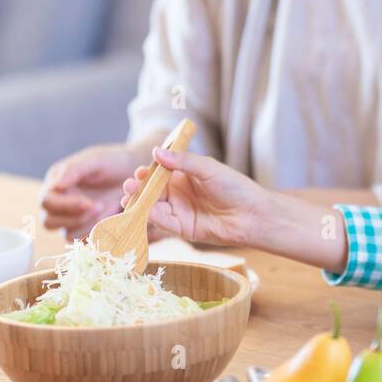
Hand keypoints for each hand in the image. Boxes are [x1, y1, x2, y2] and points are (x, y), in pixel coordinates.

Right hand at [41, 143, 143, 238]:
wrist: (134, 172)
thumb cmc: (111, 161)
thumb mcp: (94, 159)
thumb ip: (73, 170)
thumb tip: (56, 186)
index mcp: (56, 184)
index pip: (46, 201)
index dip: (65, 205)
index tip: (88, 203)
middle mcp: (59, 204)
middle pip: (50, 222)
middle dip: (76, 217)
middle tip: (100, 206)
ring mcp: (72, 219)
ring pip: (68, 234)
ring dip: (88, 226)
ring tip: (108, 209)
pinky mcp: (88, 229)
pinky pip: (85, 241)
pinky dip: (98, 234)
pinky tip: (111, 219)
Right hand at [121, 147, 269, 248]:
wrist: (253, 215)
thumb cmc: (236, 188)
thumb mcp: (208, 169)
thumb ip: (183, 162)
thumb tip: (157, 152)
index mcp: (183, 176)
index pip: (158, 172)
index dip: (147, 172)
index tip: (140, 170)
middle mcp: (178, 193)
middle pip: (151, 190)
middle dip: (137, 188)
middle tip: (128, 184)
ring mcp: (179, 211)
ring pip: (152, 207)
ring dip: (138, 203)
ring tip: (128, 197)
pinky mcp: (182, 229)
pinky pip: (162, 222)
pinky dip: (150, 217)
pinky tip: (144, 211)